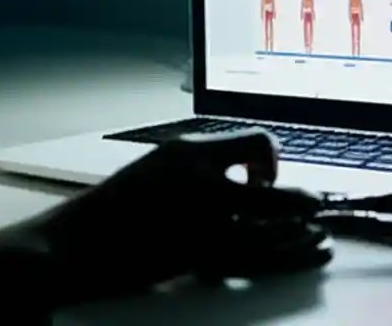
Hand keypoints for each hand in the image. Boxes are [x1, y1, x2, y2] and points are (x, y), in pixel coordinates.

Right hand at [0, 130, 328, 323]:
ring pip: (280, 216)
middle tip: (311, 207)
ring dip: (306, 224)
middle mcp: (201, 176)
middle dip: (302, 194)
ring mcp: (205, 216)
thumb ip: (189, 174)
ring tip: (320, 234)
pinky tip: (311, 252)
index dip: (269, 158)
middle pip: (276, 177)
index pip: (252, 139)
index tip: (263, 179)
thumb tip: (229, 183)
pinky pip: (266, 252)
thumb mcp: (150, 175)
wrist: (71, 247)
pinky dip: (295, 252)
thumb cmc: (106, 217)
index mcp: (185, 152)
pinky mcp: (204, 252)